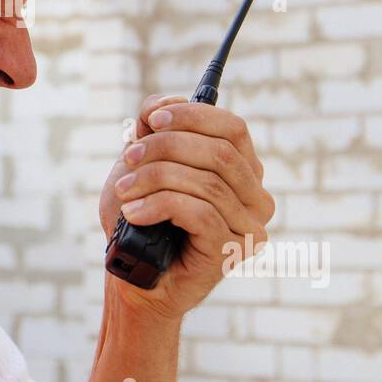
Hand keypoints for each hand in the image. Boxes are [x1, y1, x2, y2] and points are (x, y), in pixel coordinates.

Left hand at [99, 93, 275, 322]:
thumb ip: (155, 130)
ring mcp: (249, 228)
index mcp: (243, 172)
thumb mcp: (141, 165)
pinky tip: (135, 214)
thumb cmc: (140, 220)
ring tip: (125, 191)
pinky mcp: (231, 251)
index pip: (233, 128)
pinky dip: (160, 206)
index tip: (152, 120)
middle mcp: (256, 198)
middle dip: (165, 147)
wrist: (133, 278)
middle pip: (219, 152)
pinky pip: (200, 213)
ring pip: (208, 182)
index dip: (192, 117)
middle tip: (129, 158)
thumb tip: (163, 104)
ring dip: (156, 178)